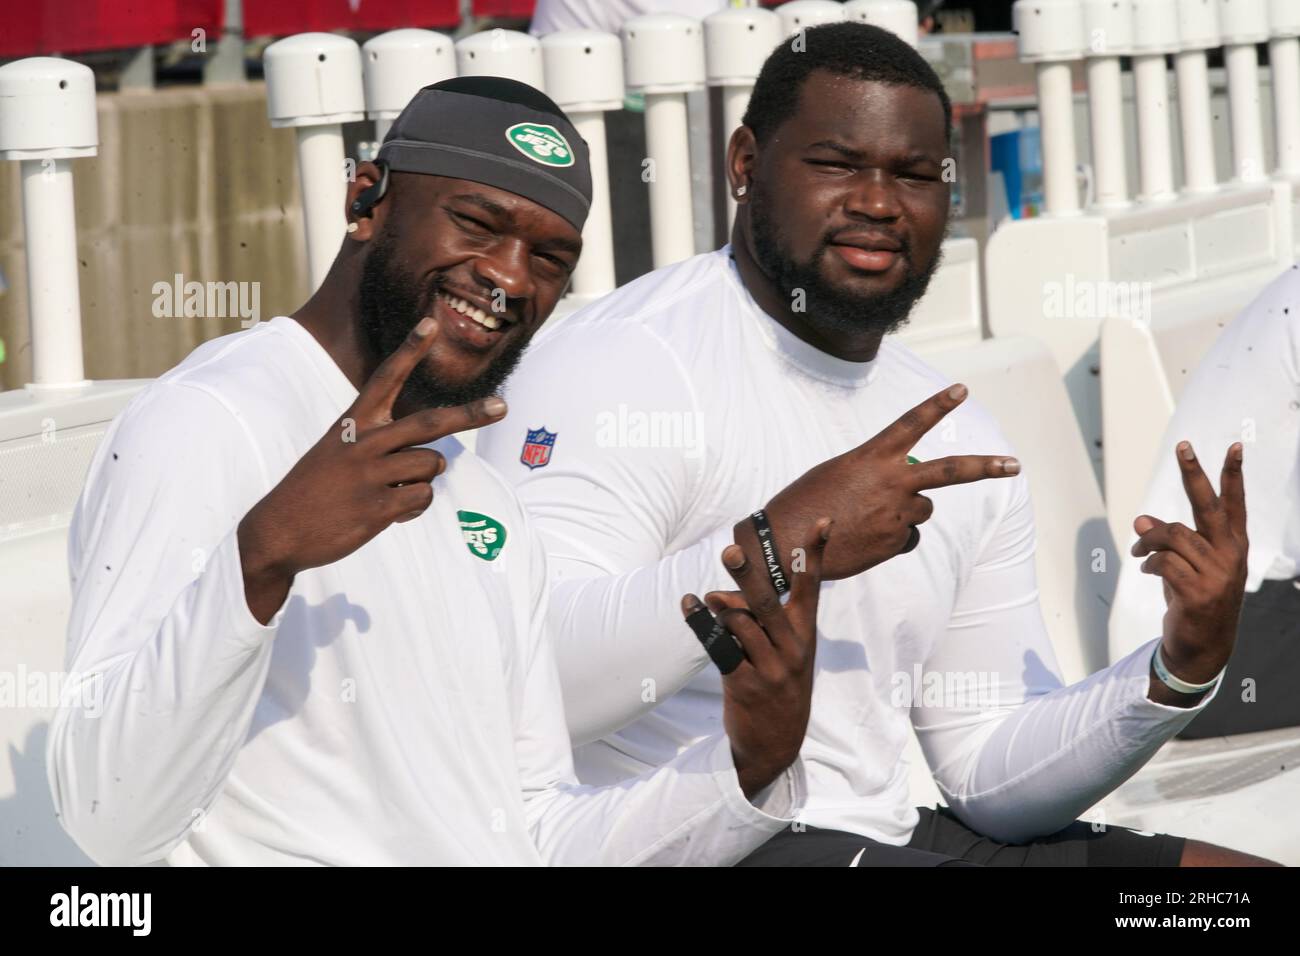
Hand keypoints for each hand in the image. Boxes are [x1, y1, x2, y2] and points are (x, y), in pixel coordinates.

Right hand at [237, 319, 507, 621]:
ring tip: (390, 491)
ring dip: (423, 479)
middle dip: (470, 414)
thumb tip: (434, 459)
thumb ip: (382, 445)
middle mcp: (363, 442)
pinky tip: (387, 512)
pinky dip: (413, 507)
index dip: (409, 350)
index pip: (385, 378)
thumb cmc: (316, 489)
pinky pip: (422, 497)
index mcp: (352, 422)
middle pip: (430, 422)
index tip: (430, 323)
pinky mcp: (377, 506)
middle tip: (502, 406)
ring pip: (431, 465)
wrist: (277, 531)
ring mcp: (370, 474)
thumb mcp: (337, 450)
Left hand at [680, 518, 830, 799]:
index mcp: (805, 635)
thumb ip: (757, 619)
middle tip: (731, 550)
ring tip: (707, 600)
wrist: (777, 743)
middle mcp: (792, 649)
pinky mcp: (744, 684)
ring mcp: (769, 668)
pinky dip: (701, 624)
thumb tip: (719, 597)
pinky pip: (718, 646)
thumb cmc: (778, 684)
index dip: (814, 555)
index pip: (812, 588)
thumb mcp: (782, 652)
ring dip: (719, 607)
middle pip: (767, 603)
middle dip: (748, 575)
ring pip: (740, 623)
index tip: (823, 522)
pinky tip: (689, 606)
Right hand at [738, 384, 1018, 580]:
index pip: (912, 424)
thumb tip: (905, 488)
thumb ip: (875, 472)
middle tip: (1015, 465)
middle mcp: (892, 482)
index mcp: (873, 457)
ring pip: (922, 510)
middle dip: (987, 467)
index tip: (961, 390)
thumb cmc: (805, 503)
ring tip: (867, 519)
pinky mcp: (895, 542)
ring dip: (905, 513)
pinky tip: (863, 540)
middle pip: (951, 471)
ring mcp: (897, 514)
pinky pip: (907, 538)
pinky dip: (891, 539)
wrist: (787, 544)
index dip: (938, 405)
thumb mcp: (837, 473)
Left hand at [1130, 441, 1247, 701]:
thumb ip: (1168, 540)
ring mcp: (1217, 573)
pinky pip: (1163, 562)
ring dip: (1147, 539)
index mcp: (1233, 545)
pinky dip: (1148, 563)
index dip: (1234, 475)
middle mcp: (1230, 555)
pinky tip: (1145, 570)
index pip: (1235, 504)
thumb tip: (1140, 518)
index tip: (1236, 445)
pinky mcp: (1198, 591)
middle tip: (1183, 446)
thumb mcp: (1185, 565)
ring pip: (1172, 535)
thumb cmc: (1193, 597)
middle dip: (1194, 473)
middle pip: (1207, 506)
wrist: (1202, 647)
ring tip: (1138, 551)